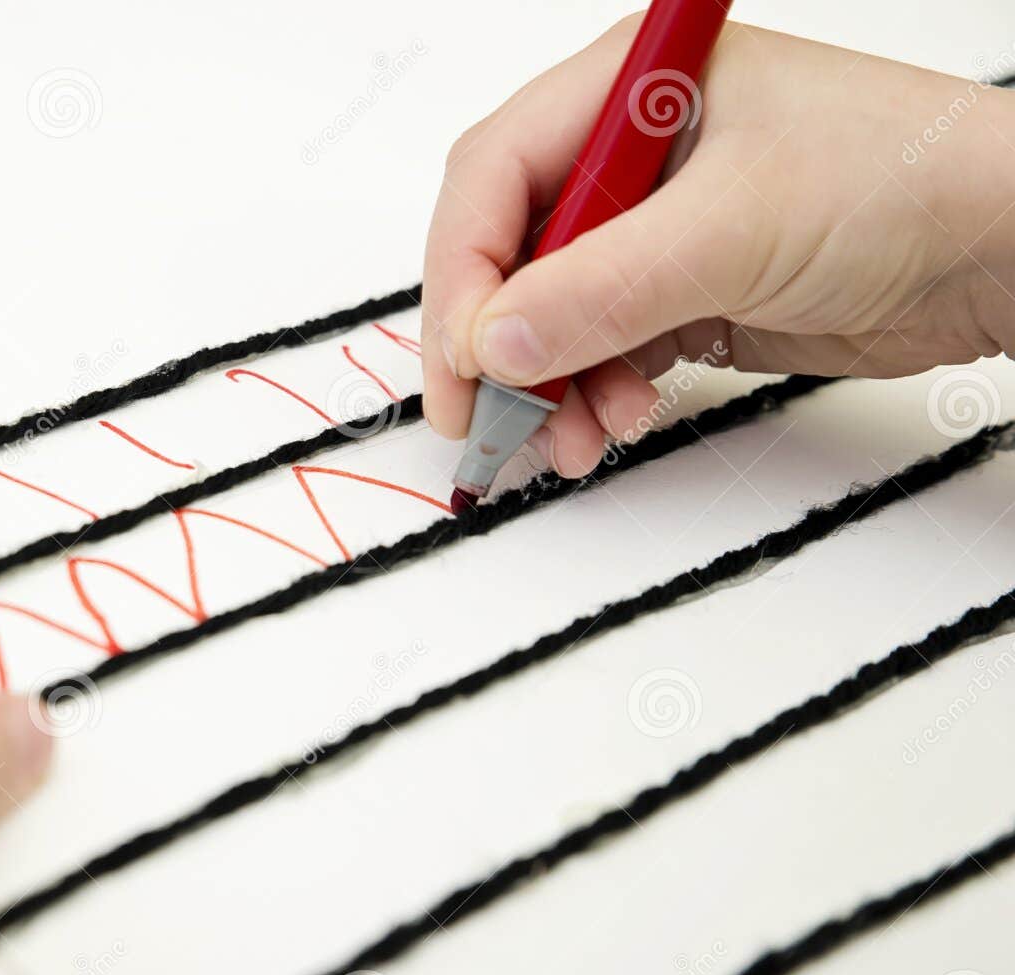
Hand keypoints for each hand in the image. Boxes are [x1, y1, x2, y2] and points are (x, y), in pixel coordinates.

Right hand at [423, 17, 1014, 476]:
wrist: (1004, 251)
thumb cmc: (904, 181)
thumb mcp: (735, 228)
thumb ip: (601, 288)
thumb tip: (494, 342)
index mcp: (625, 90)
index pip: (494, 178)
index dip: (464, 273)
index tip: (466, 361)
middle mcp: (627, 155)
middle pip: (508, 251)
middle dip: (498, 342)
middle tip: (490, 416)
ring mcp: (653, 228)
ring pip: (547, 315)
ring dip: (548, 385)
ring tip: (573, 434)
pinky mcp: (681, 293)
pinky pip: (599, 350)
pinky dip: (593, 395)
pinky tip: (614, 422)